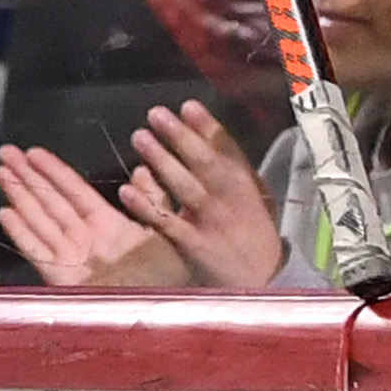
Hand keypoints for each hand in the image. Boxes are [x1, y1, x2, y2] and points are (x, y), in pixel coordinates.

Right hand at [0, 144, 188, 286]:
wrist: (164, 321)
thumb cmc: (170, 282)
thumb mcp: (167, 235)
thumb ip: (153, 202)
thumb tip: (143, 170)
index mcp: (111, 227)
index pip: (75, 191)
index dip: (54, 171)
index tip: (34, 152)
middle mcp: (87, 239)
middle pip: (51, 201)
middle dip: (27, 176)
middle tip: (6, 153)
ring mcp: (72, 258)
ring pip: (40, 220)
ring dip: (19, 196)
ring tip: (0, 173)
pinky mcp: (62, 280)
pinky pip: (37, 251)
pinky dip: (20, 233)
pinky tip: (5, 214)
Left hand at [116, 100, 286, 286]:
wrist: (263, 285)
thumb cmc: (249, 232)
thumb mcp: (251, 198)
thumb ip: (232, 167)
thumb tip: (205, 128)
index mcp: (247, 187)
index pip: (229, 152)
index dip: (209, 129)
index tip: (188, 105)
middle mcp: (232, 203)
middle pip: (207, 166)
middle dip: (182, 138)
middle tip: (156, 114)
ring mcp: (214, 225)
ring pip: (187, 189)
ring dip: (162, 162)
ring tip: (140, 137)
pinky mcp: (195, 247)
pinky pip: (169, 224)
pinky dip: (148, 207)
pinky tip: (127, 189)